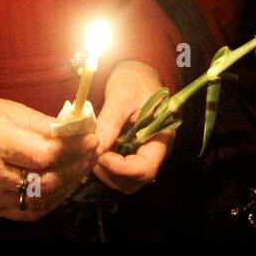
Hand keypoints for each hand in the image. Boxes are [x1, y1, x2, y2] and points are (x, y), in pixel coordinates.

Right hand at [0, 95, 97, 220]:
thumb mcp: (18, 111)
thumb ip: (49, 126)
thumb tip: (83, 132)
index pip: (44, 154)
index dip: (73, 149)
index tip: (92, 140)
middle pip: (46, 180)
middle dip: (76, 167)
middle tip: (93, 153)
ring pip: (41, 198)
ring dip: (69, 184)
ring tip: (83, 167)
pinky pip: (30, 211)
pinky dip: (52, 198)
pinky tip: (65, 183)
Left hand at [93, 60, 174, 194]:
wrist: (136, 73)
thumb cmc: (134, 80)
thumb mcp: (121, 96)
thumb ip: (110, 122)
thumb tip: (96, 148)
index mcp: (161, 138)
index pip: (145, 168)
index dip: (122, 169)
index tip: (101, 156)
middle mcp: (155, 152)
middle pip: (136, 181)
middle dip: (112, 174)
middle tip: (94, 155)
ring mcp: (143, 154)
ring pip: (126, 181)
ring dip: (107, 173)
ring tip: (94, 151)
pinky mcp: (132, 154)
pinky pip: (120, 172)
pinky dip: (106, 167)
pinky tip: (96, 150)